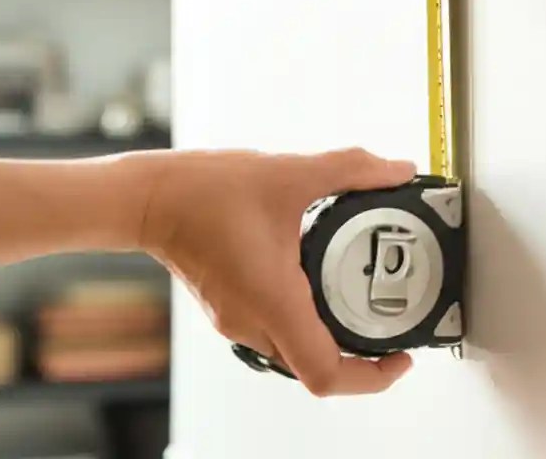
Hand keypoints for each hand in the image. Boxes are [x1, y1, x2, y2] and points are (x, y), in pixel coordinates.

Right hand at [130, 147, 417, 395]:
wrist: (146, 198)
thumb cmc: (202, 192)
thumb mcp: (290, 173)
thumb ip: (350, 169)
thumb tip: (395, 170)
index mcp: (274, 301)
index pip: (326, 374)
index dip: (372, 376)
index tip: (399, 355)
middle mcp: (254, 323)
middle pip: (316, 371)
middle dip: (362, 360)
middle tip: (392, 330)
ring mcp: (238, 322)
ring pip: (295, 356)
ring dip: (333, 342)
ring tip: (364, 309)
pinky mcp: (230, 311)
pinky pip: (277, 335)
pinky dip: (308, 324)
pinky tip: (323, 288)